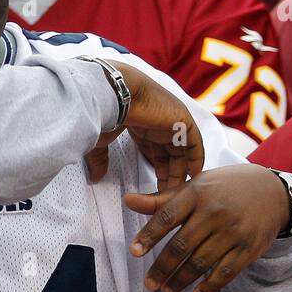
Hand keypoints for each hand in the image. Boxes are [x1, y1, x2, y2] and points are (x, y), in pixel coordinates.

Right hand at [84, 62, 204, 189]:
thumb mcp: (102, 140)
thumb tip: (95, 177)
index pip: (156, 153)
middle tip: (168, 198)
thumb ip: (101, 158)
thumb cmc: (104, 112)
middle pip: (172, 155)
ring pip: (184, 152)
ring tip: (180, 193)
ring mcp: (173, 121)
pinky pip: (195, 143)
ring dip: (182, 172)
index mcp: (143, 127)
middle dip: (170, 177)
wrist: (114, 93)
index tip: (156, 192)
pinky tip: (193, 175)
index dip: (157, 172)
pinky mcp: (183, 120)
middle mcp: (160, 124)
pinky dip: (196, 159)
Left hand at [125, 164, 291, 291]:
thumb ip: (163, 199)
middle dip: (162, 268)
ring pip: (201, 262)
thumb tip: (128, 200)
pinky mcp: (248, 248)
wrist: (274, 192)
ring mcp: (233, 231)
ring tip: (167, 290)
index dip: (149, 235)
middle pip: (182, 245)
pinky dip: (210, 286)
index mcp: (198, 192)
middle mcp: (215, 211)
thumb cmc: (227, 188)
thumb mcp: (197, 186)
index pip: (168, 216)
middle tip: (149, 284)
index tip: (135, 252)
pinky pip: (226, 272)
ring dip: (181, 280)